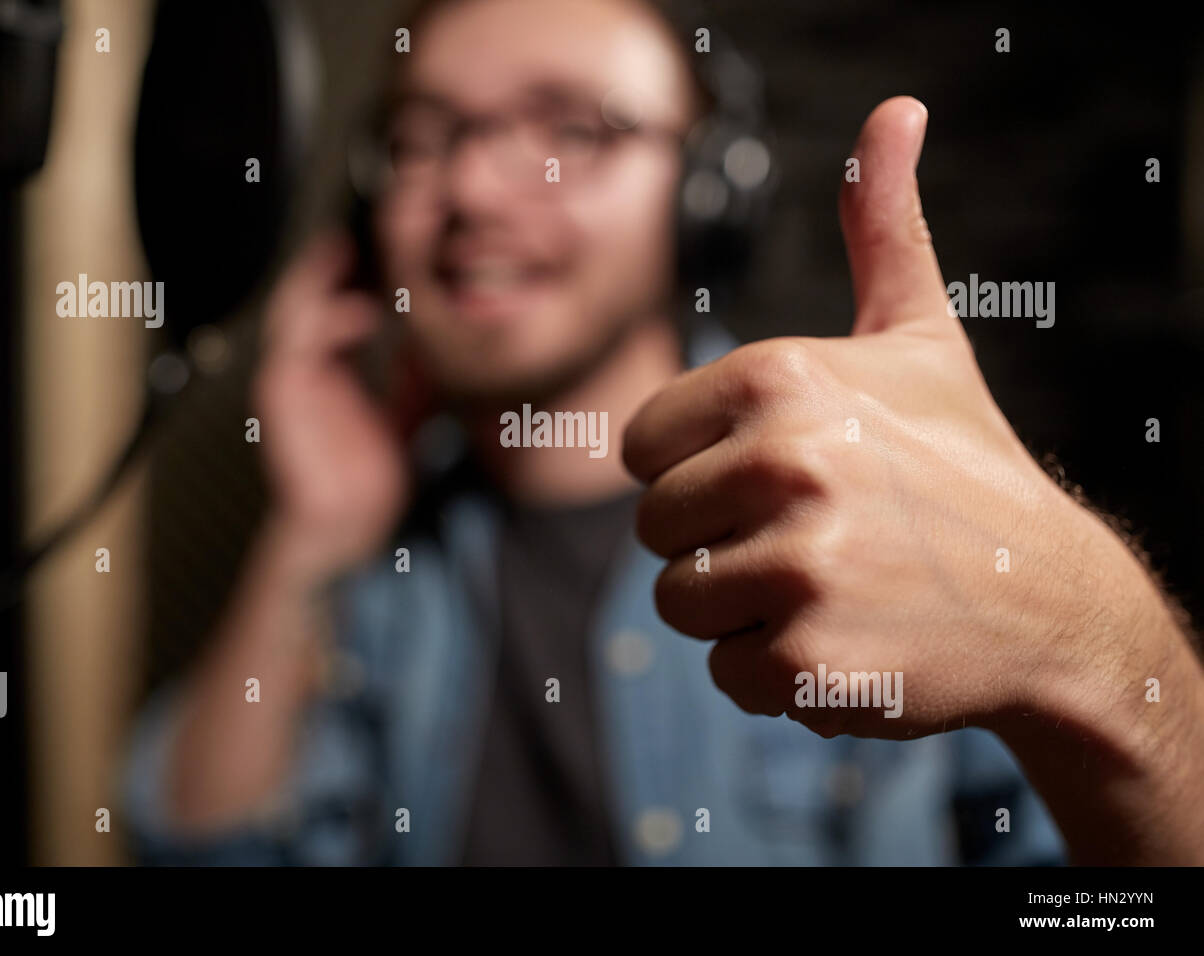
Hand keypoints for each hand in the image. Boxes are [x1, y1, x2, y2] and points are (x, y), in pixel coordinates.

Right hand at [253, 231, 413, 578]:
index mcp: (328, 368)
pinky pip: (296, 345)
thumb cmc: (367, 479)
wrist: (345, 529)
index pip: (339, 301)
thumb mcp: (405, 412)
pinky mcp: (281, 397)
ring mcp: (288, 379)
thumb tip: (437, 346)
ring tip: (362, 248)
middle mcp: (303, 367)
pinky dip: (326, 322)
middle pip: (313, 293)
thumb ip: (413, 376)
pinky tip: (362, 310)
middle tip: (376, 226)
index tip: (395, 243)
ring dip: (328, 277)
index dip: (362, 271)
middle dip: (340, 260)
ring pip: (298, 307)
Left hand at [623, 97, 1172, 742]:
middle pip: (656, 530)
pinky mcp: (807, 660)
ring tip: (835, 586)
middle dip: (721, 544)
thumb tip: (894, 111)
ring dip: (746, 609)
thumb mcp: (917, 338)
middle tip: (819, 538)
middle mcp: (781, 461)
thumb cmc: (963, 464)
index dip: (701, 472)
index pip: (642, 449)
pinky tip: (852, 641)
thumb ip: (881, 230)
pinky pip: (728, 673)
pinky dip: (778, 672)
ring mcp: (795, 566)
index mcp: (778, 376)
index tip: (779, 478)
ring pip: (682, 605)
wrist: (1053, 599)